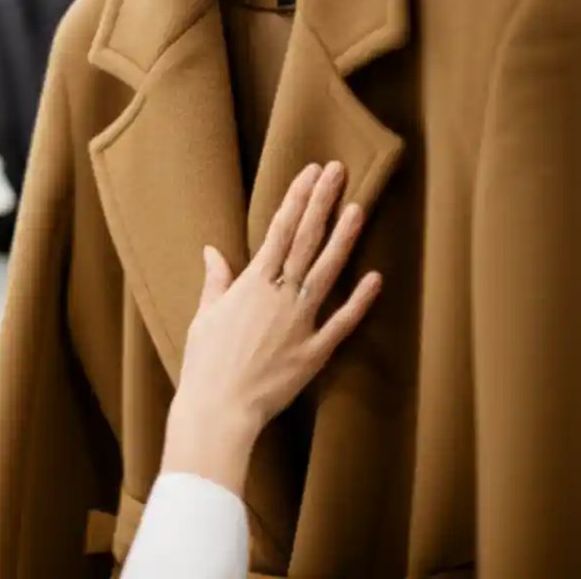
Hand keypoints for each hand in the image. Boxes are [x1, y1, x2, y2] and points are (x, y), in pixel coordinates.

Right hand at [162, 162, 382, 494]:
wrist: (218, 409)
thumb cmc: (205, 365)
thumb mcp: (204, 317)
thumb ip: (216, 282)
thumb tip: (213, 252)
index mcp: (251, 285)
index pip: (279, 230)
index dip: (296, 198)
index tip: (310, 172)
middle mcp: (279, 296)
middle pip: (305, 240)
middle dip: (322, 202)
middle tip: (338, 171)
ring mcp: (300, 322)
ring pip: (327, 272)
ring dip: (343, 238)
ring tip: (358, 208)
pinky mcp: (314, 352)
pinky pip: (342, 322)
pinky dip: (360, 301)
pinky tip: (376, 278)